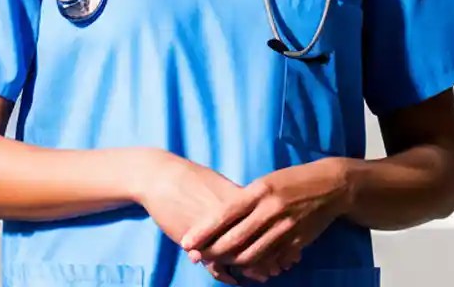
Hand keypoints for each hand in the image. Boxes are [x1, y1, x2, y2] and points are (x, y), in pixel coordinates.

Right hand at [133, 152, 300, 284]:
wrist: (161, 176)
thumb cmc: (191, 179)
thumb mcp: (221, 184)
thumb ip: (239, 197)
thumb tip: (255, 205)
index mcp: (243, 197)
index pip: (270, 224)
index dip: (281, 241)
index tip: (292, 253)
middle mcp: (235, 214)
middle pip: (261, 242)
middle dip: (271, 259)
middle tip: (278, 270)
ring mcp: (217, 229)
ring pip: (242, 255)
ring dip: (252, 269)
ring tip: (261, 277)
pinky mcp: (200, 239)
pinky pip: (217, 262)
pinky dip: (225, 272)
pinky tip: (233, 279)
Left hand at [180, 158, 353, 281]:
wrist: (330, 186)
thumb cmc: (292, 181)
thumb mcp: (265, 182)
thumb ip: (244, 200)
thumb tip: (218, 219)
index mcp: (259, 191)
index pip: (224, 215)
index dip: (203, 232)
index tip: (186, 243)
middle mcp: (270, 210)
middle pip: (234, 239)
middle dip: (212, 251)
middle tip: (197, 257)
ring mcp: (285, 228)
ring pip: (251, 254)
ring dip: (231, 262)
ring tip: (218, 262)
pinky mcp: (297, 241)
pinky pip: (272, 259)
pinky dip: (257, 266)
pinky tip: (246, 267)